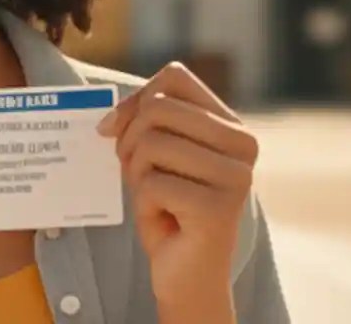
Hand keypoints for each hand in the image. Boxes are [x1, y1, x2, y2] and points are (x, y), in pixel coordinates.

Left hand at [97, 63, 257, 323]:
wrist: (186, 273)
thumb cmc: (167, 205)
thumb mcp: (154, 152)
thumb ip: (141, 120)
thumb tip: (106, 121)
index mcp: (232, 125)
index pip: (174, 77)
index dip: (136, 101)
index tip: (125, 133)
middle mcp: (244, 145)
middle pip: (157, 108)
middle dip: (130, 141)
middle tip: (141, 174)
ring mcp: (236, 177)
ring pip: (150, 144)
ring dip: (136, 175)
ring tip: (156, 197)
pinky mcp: (218, 208)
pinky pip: (150, 184)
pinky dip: (143, 204)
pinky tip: (165, 220)